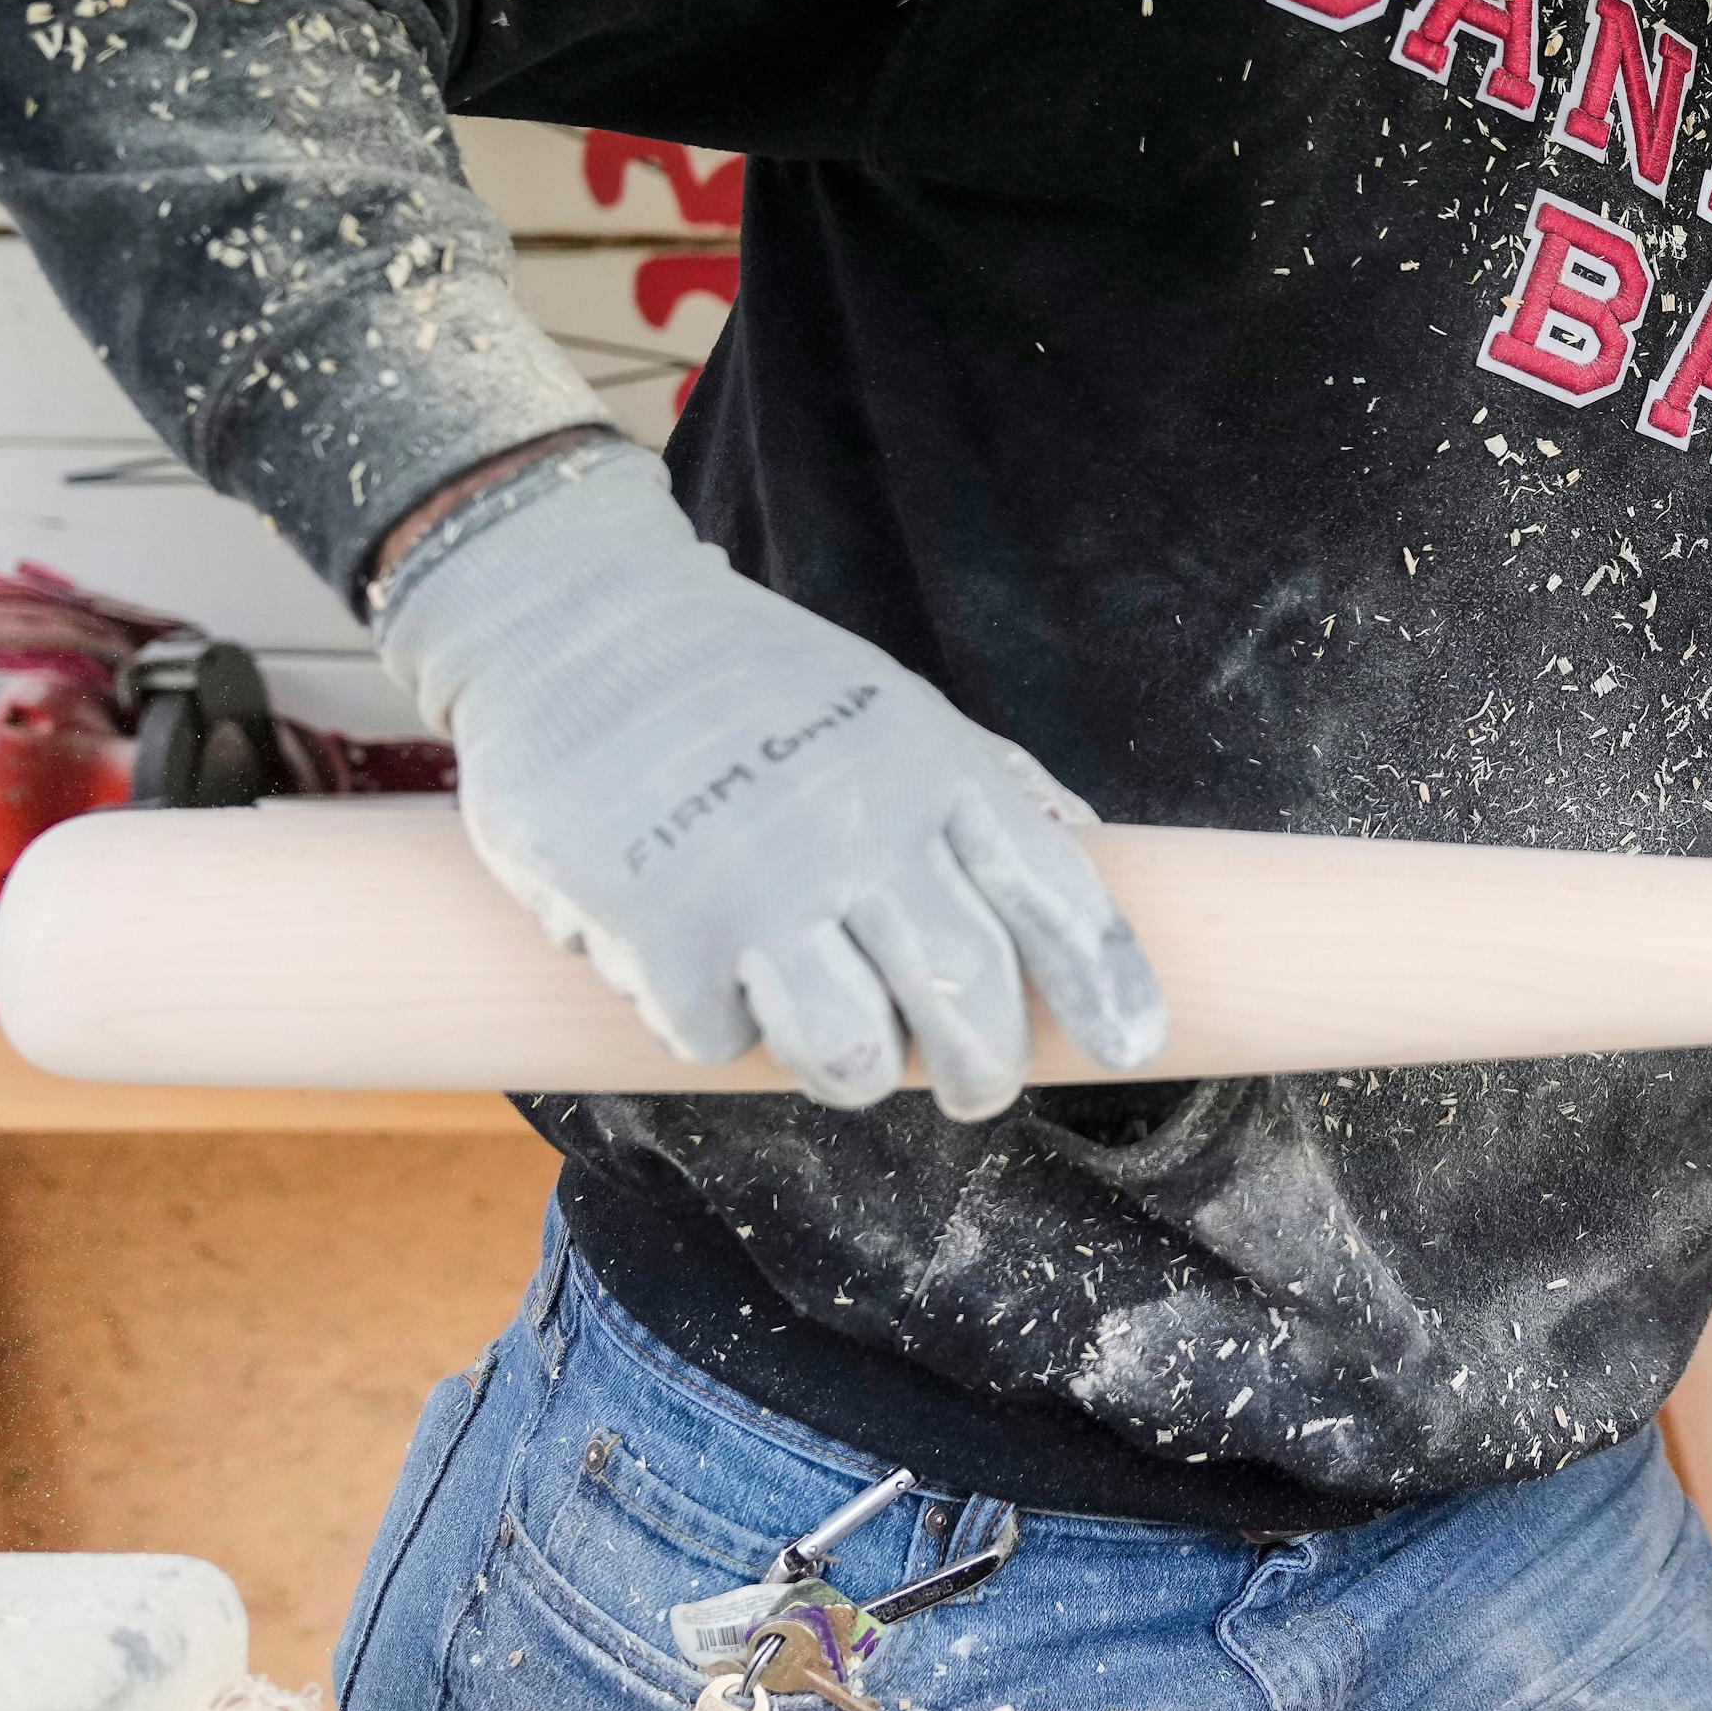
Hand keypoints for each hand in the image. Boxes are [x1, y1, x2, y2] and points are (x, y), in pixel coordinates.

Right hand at [378, 444, 1166, 1115]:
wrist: (577, 624)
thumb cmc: (750, 680)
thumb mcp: (895, 707)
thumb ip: (989, 786)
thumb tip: (1089, 850)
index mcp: (937, 775)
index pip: (1059, 901)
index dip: (1106, 988)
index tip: (1134, 1047)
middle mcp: (866, 833)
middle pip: (970, 999)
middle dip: (984, 1070)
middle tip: (972, 1086)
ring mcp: (763, 886)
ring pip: (853, 1051)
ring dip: (857, 1073)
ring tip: (847, 1051)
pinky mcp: (663, 932)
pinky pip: (727, 1040)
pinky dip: (726, 1030)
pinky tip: (709, 977)